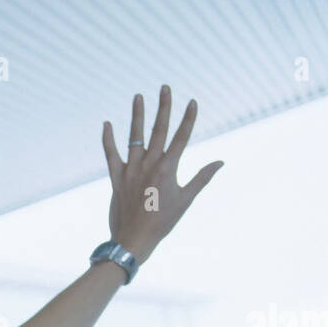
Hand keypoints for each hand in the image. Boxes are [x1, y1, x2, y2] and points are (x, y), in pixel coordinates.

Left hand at [101, 86, 222, 266]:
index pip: (181, 137)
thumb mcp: (186, 200)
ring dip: (137, 116)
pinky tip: (107, 124)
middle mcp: (149, 165)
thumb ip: (202, 178)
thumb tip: (220, 162)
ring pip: (134, 137)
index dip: (188, 118)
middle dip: (163, 107)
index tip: (193, 101)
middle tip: (165, 87)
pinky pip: (111, 154)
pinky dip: (107, 140)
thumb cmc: (163, 222)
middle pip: (158, 130)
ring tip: (138, 96)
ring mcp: (131, 170)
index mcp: (168, 169)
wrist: (134, 240)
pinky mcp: (116, 178)